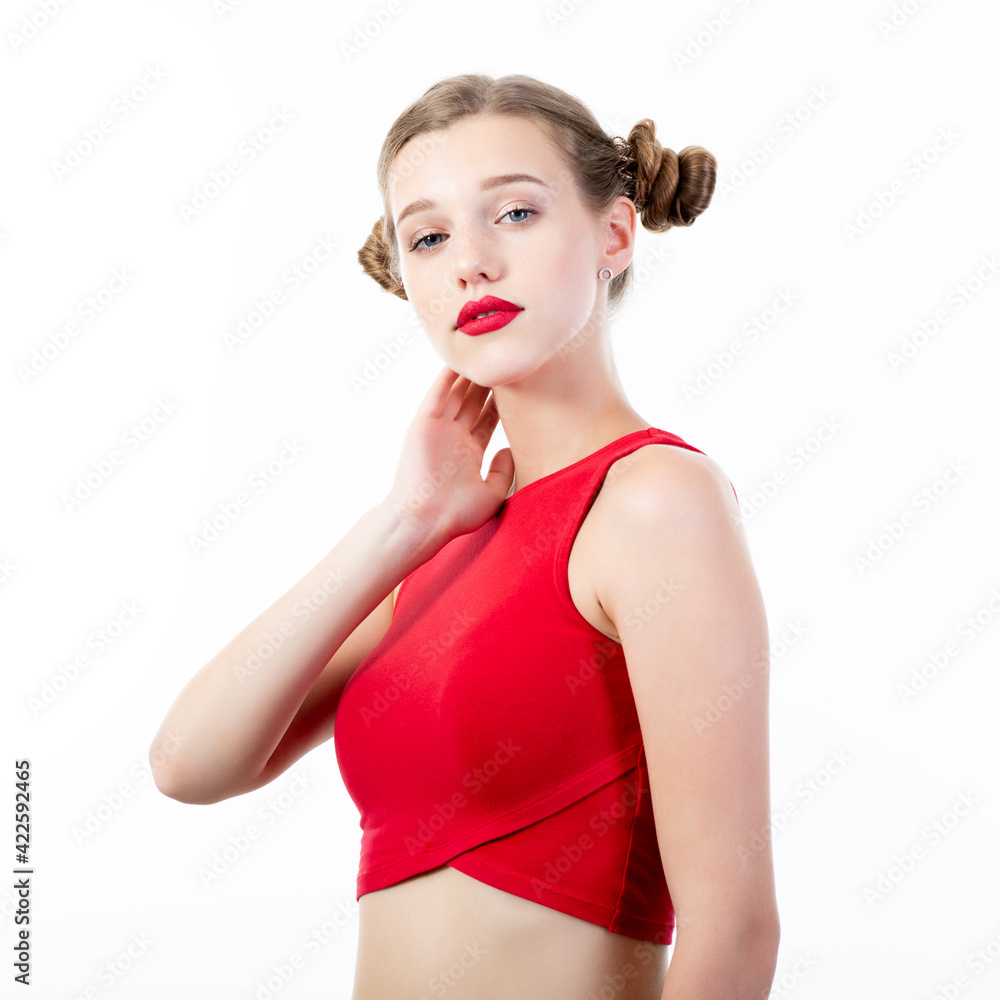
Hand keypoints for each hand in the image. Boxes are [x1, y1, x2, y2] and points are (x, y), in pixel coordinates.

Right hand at [385, 366, 513, 544]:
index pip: (489, 419)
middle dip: (491, 382)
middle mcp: (454, 437)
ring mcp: (438, 428)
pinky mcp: (423, 423)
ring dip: (471, 373)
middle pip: (475, 401)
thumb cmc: (456, 514)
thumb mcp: (493, 492)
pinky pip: (438, 394)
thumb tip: (510, 448)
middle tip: (508, 359)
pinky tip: (460, 359)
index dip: (505, 402)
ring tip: (489, 351)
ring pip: (458, 392)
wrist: (425, 519)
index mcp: (469, 453)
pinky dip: (447, 376)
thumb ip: (504, 469)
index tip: (523, 385)